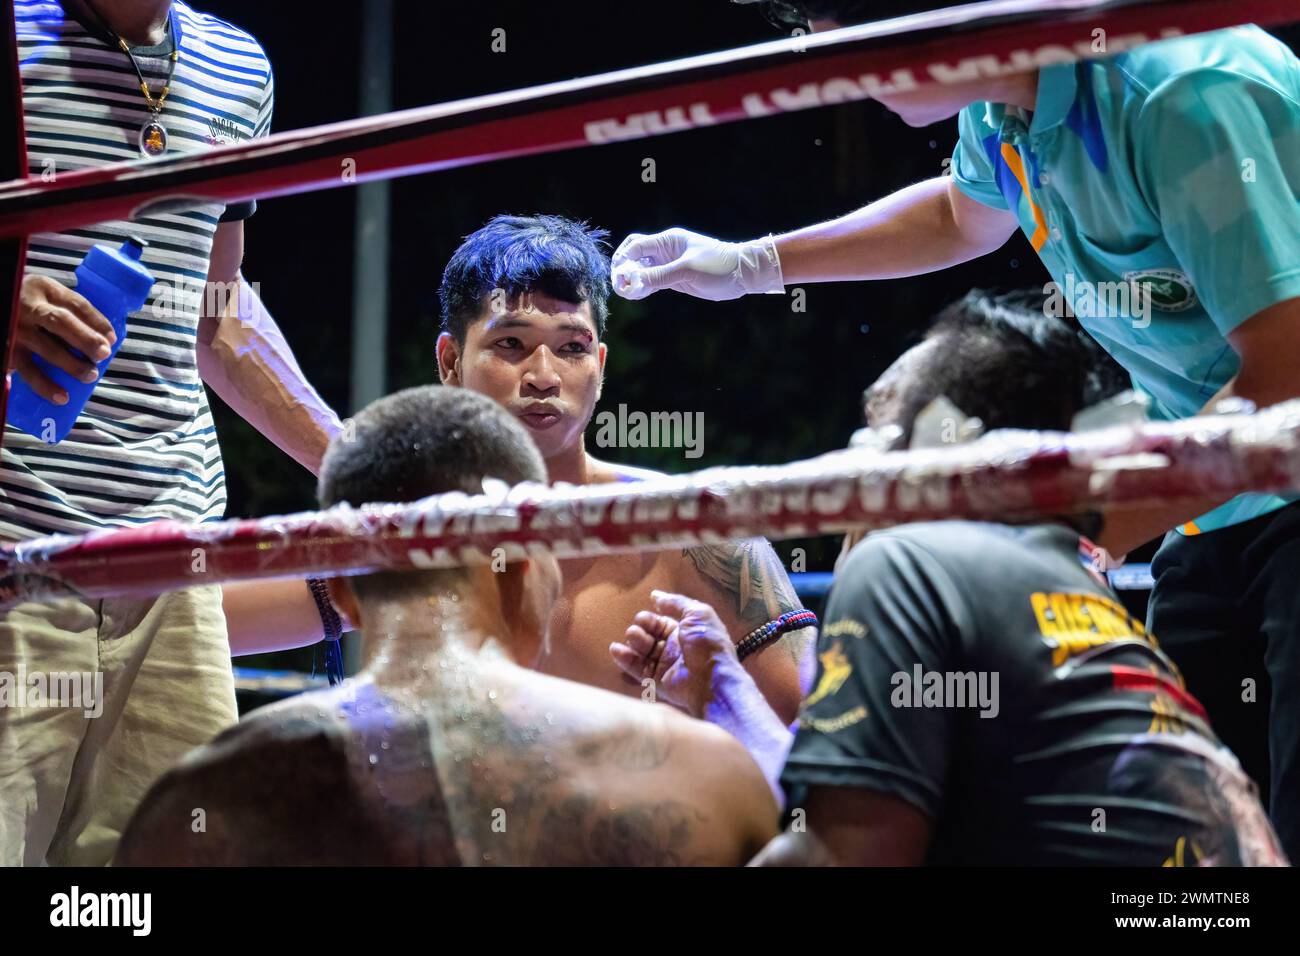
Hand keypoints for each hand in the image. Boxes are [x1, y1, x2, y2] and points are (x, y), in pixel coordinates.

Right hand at [12, 275, 114, 402]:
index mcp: (44, 288)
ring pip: (47, 347)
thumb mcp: (47, 297)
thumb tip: (105, 340)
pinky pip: (28, 370)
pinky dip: (46, 385)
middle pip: (61, 322)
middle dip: (86, 339)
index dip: (97, 322)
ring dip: (72, 364)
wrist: (0, 306)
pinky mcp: (9, 350)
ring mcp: (17, 328)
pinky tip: (62, 396)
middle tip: (103, 354)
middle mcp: (28, 306)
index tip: (112, 339)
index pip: (76, 304)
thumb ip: (69, 311)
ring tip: (91, 375)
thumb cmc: (32, 306)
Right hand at [610, 228, 783, 301]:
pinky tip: (636, 295)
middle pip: (634, 255)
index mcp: (667, 240)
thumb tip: (633, 280)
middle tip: (619, 285)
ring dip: (631, 280)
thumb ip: (659, 275)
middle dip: (623, 268)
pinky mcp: (674, 278)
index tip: (620, 277)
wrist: (742, 274)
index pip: (636, 246)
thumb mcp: (687, 270)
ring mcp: (669, 264)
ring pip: (641, 270)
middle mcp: (665, 250)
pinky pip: (652, 281)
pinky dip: (642, 287)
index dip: (623, 260)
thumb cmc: (719, 266)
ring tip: (626, 293)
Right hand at [610, 589, 738, 716]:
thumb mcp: (698, 614)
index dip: (653, 617)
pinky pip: (637, 668)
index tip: (646, 613)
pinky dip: (625, 659)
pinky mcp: (656, 680)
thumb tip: (656, 595)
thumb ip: (676, 603)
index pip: (662, 621)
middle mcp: (674, 647)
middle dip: (643, 627)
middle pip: (650, 634)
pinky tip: (615, 649)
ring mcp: (665, 664)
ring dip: (634, 640)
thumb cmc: (707, 643)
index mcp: (686, 631)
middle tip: (639, 625)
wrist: (712, 679)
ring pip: (642, 650)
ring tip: (632, 636)